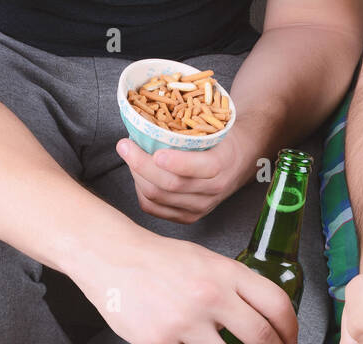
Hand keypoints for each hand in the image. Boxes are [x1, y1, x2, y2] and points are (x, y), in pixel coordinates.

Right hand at [77, 232, 295, 343]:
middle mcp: (210, 297)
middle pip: (261, 339)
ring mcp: (183, 323)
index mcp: (226, 273)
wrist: (111, 257)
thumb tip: (262, 315)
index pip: (276, 305)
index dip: (291, 330)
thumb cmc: (159, 259)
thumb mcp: (206, 259)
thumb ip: (234, 284)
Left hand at [116, 133, 250, 224]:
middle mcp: (212, 190)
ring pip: (157, 197)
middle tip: (124, 145)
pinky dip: (140, 191)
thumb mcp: (215, 126)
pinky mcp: (187, 217)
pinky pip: (154, 208)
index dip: (176, 162)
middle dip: (141, 164)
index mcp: (222, 163)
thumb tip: (153, 108)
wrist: (239, 162)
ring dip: (137, 176)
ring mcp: (200, 207)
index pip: (201, 168)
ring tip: (129, 156)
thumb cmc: (221, 138)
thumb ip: (192, 123)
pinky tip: (138, 175)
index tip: (156, 152)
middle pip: (170, 185)